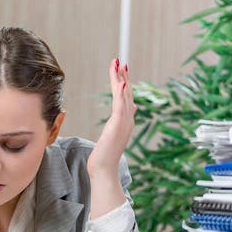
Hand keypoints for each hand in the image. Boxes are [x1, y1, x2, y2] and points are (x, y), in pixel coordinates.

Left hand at [87, 58, 136, 178]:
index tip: (121, 70)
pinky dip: (121, 94)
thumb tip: (121, 120)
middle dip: (123, 76)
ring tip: (119, 65)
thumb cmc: (103, 158)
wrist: (103, 171)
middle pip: (126, 94)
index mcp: (125, 122)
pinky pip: (120, 107)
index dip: (124, 83)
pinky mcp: (118, 126)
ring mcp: (124, 123)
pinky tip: (120, 83)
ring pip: (124, 96)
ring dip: (121, 79)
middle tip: (119, 61)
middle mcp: (128, 121)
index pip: (125, 99)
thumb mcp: (111, 138)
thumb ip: (117, 126)